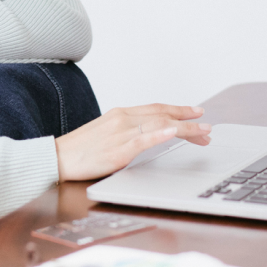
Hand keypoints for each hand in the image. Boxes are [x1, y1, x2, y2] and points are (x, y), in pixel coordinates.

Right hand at [53, 105, 211, 180]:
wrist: (58, 158)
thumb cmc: (80, 150)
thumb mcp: (107, 135)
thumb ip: (127, 134)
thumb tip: (146, 139)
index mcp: (121, 114)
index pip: (156, 109)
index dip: (178, 110)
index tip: (195, 113)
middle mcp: (123, 119)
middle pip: (163, 114)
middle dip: (188, 119)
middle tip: (208, 126)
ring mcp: (121, 133)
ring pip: (160, 124)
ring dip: (185, 127)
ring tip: (203, 132)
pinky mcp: (118, 149)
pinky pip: (144, 139)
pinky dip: (161, 133)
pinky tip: (175, 130)